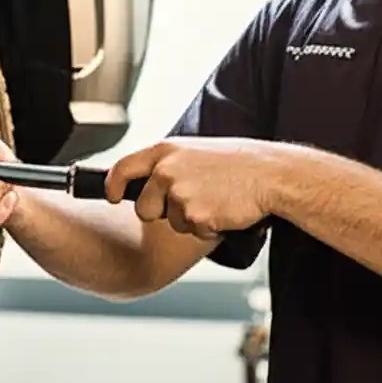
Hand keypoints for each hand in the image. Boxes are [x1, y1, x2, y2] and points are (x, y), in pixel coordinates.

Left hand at [104, 137, 281, 239]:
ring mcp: (179, 194)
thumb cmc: (238, 163)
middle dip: (161, 213)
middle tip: (191, 200)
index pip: (122, 168)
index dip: (113, 186)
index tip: (112, 195)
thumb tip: (148, 182)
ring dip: (190, 219)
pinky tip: (223, 209)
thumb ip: (168, 165)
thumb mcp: (195, 152)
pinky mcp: (195, 215)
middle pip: (143, 208)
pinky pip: (193, 231)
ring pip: (172, 222)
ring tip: (214, 199)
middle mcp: (166, 171)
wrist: (269, 175)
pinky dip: (207, 227)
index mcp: (165, 151)